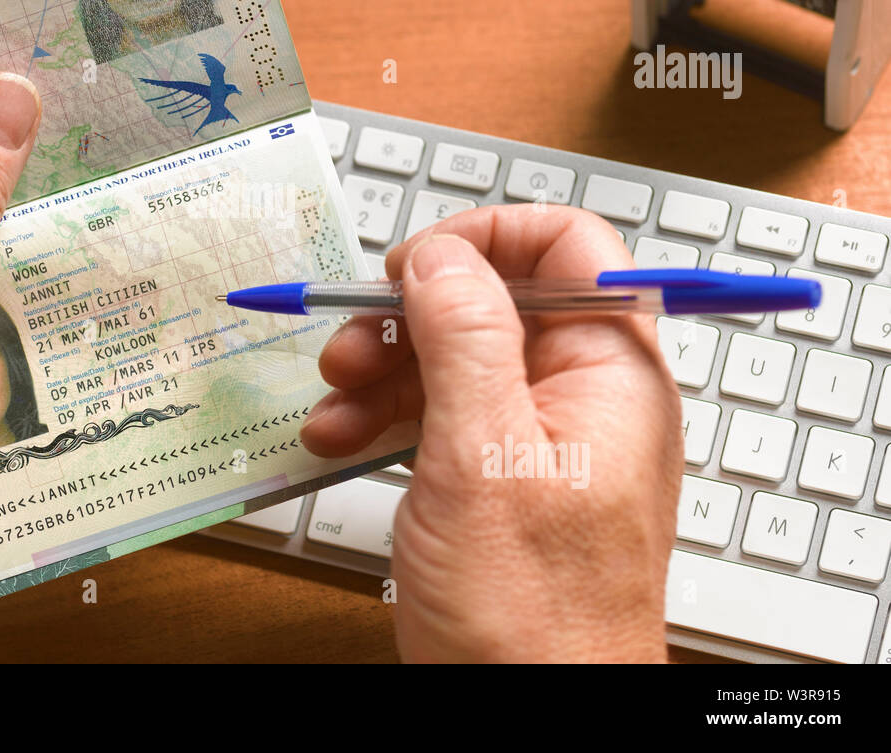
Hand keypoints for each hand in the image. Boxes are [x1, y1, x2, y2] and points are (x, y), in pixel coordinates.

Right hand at [300, 205, 682, 661]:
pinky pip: (439, 414)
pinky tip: (339, 439)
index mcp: (609, 368)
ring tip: (332, 404)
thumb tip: (440, 252)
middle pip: (492, 302)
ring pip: (453, 358)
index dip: (489, 238)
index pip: (568, 246)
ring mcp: (536, 434)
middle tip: (351, 343)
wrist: (525, 715)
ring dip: (382, 371)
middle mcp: (579, 391)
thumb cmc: (533, 612)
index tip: (417, 262)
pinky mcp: (497, 474)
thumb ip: (464, 337)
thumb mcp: (482, 454)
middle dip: (409, 316)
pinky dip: (383, 417)